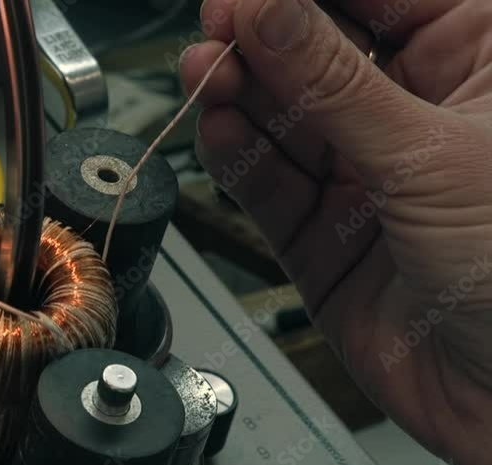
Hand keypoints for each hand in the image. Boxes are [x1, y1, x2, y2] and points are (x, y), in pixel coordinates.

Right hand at [181, 0, 491, 464]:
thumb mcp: (431, 158)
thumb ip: (333, 83)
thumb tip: (268, 9)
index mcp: (481, 68)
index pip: (380, 0)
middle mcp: (420, 119)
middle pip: (321, 56)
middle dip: (264, 41)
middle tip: (217, 31)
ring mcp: (367, 179)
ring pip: (286, 120)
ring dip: (240, 95)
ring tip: (205, 74)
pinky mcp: (325, 237)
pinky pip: (270, 186)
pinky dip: (238, 160)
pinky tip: (218, 130)